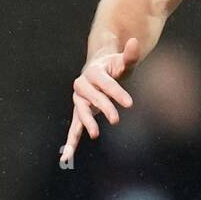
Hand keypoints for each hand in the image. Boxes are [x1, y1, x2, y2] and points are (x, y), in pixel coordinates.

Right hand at [60, 37, 138, 164]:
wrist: (99, 72)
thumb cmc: (114, 68)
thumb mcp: (123, 62)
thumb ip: (129, 55)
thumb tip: (134, 41)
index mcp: (93, 72)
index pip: (105, 83)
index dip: (117, 93)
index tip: (130, 104)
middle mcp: (82, 85)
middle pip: (93, 98)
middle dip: (104, 107)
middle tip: (117, 119)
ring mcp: (79, 100)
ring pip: (81, 111)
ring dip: (87, 123)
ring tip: (95, 134)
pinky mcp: (79, 112)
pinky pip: (74, 128)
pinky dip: (71, 142)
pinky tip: (66, 158)